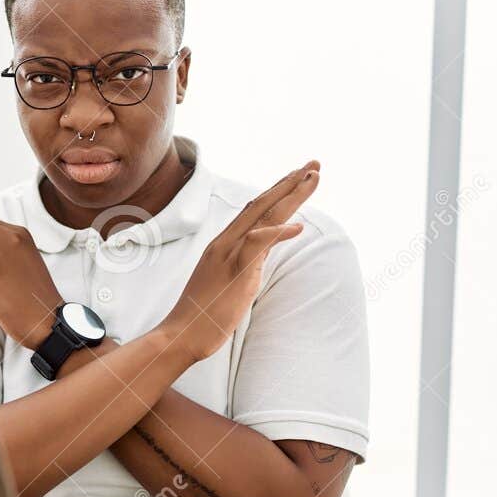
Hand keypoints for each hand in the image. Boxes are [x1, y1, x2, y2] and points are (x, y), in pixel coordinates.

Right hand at [158, 161, 319, 364]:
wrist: (182, 333)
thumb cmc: (204, 314)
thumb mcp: (228, 281)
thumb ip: (244, 263)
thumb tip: (259, 258)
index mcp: (224, 244)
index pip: (255, 210)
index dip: (278, 191)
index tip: (298, 176)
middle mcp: (226, 243)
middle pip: (262, 204)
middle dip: (290, 182)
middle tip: (314, 163)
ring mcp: (229, 255)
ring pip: (263, 216)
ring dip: (291, 195)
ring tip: (313, 177)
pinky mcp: (235, 271)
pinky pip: (258, 244)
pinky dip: (278, 232)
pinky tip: (298, 226)